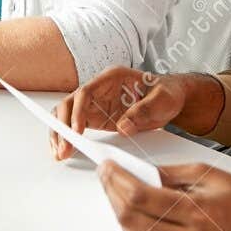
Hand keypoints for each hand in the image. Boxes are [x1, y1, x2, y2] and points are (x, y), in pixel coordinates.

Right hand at [50, 67, 215, 161]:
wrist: (170, 98)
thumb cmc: (166, 93)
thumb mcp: (162, 99)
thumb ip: (143, 111)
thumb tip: (123, 127)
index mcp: (111, 77)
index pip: (86, 91)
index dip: (78, 111)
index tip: (77, 131)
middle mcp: (98, 89)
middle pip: (70, 103)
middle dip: (63, 126)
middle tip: (63, 148)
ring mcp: (95, 103)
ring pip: (67, 115)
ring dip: (60, 133)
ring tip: (59, 153)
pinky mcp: (95, 117)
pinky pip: (75, 126)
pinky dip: (68, 138)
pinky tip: (65, 150)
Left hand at [99, 162, 230, 230]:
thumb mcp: (211, 176)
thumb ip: (170, 175)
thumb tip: (135, 174)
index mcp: (199, 215)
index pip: (140, 198)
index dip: (117, 181)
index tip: (108, 169)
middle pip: (132, 223)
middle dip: (114, 197)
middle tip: (110, 181)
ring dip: (127, 222)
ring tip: (130, 203)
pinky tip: (148, 229)